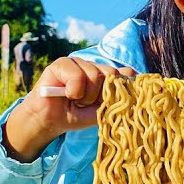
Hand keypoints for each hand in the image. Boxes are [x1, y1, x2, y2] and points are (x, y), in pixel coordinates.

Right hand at [3, 57, 135, 161]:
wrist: (51, 121)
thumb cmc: (77, 115)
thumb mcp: (102, 110)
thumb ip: (118, 98)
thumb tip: (133, 78)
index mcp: (106, 76)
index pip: (125, 73)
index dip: (121, 88)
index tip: (109, 102)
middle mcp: (95, 67)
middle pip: (112, 74)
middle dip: (101, 95)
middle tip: (87, 103)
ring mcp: (79, 63)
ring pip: (95, 75)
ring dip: (86, 96)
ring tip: (75, 100)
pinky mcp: (63, 63)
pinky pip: (78, 75)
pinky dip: (74, 91)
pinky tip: (66, 95)